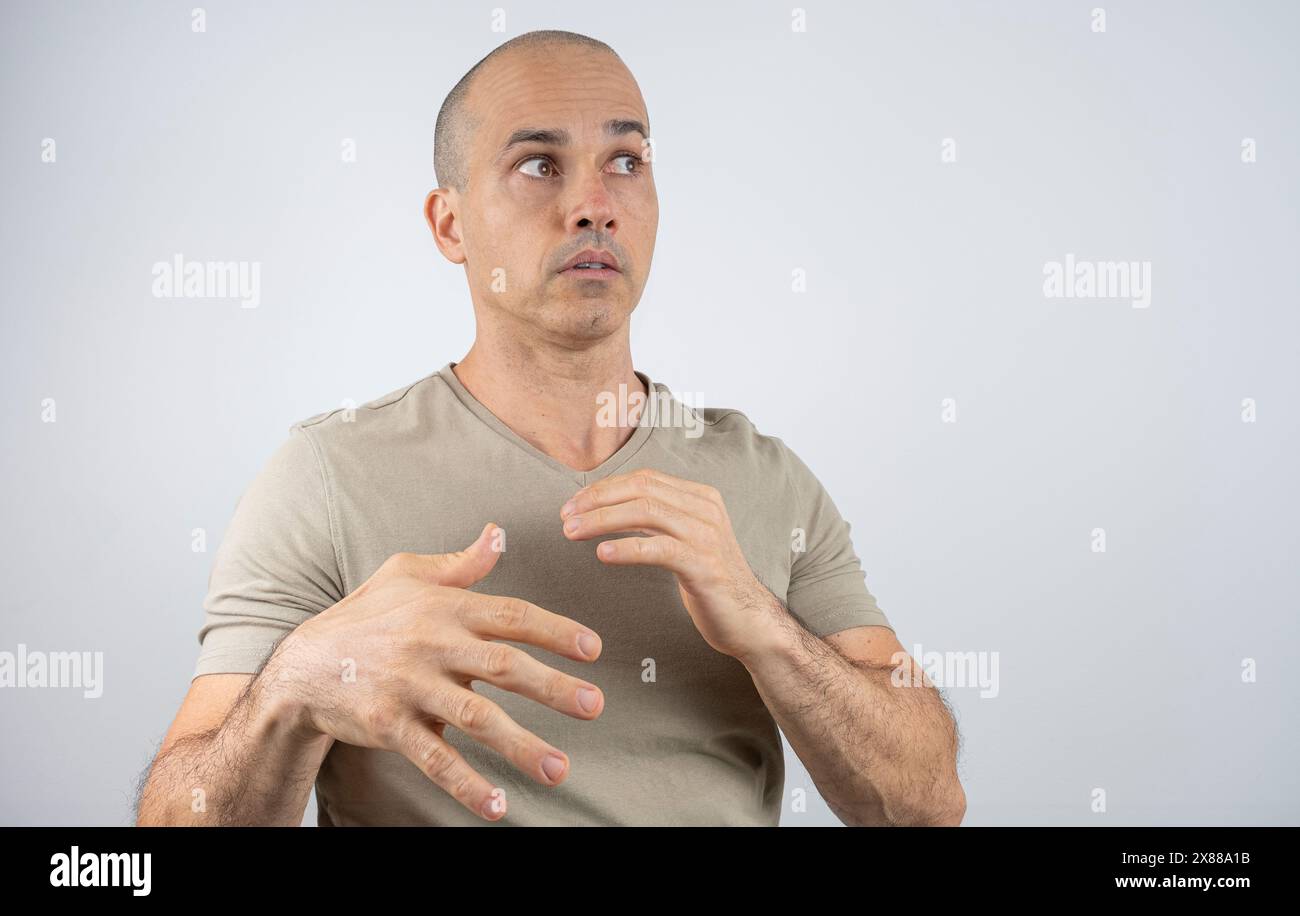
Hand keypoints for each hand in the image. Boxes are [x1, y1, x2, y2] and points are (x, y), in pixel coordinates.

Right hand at [260, 522, 604, 821]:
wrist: (301, 666)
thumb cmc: (364, 615)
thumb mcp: (406, 574)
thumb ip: (461, 562)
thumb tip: (500, 534)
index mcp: (445, 607)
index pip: (511, 615)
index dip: (555, 630)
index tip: (594, 649)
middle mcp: (432, 644)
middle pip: (503, 664)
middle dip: (552, 687)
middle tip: (594, 706)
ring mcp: (410, 687)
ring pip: (476, 718)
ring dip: (521, 745)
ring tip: (560, 769)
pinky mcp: (390, 726)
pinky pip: (434, 758)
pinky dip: (467, 784)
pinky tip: (498, 806)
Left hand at [559, 468, 776, 659]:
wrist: (749, 621)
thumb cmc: (709, 581)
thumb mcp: (683, 540)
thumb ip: (656, 520)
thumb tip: (608, 507)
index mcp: (700, 497)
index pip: (644, 478)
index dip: (604, 488)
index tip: (573, 505)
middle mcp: (705, 509)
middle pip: (641, 488)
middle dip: (597, 499)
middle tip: (565, 517)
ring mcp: (707, 536)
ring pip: (646, 512)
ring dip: (602, 520)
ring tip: (572, 532)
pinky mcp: (704, 566)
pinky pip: (658, 548)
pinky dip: (626, 548)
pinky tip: (602, 554)